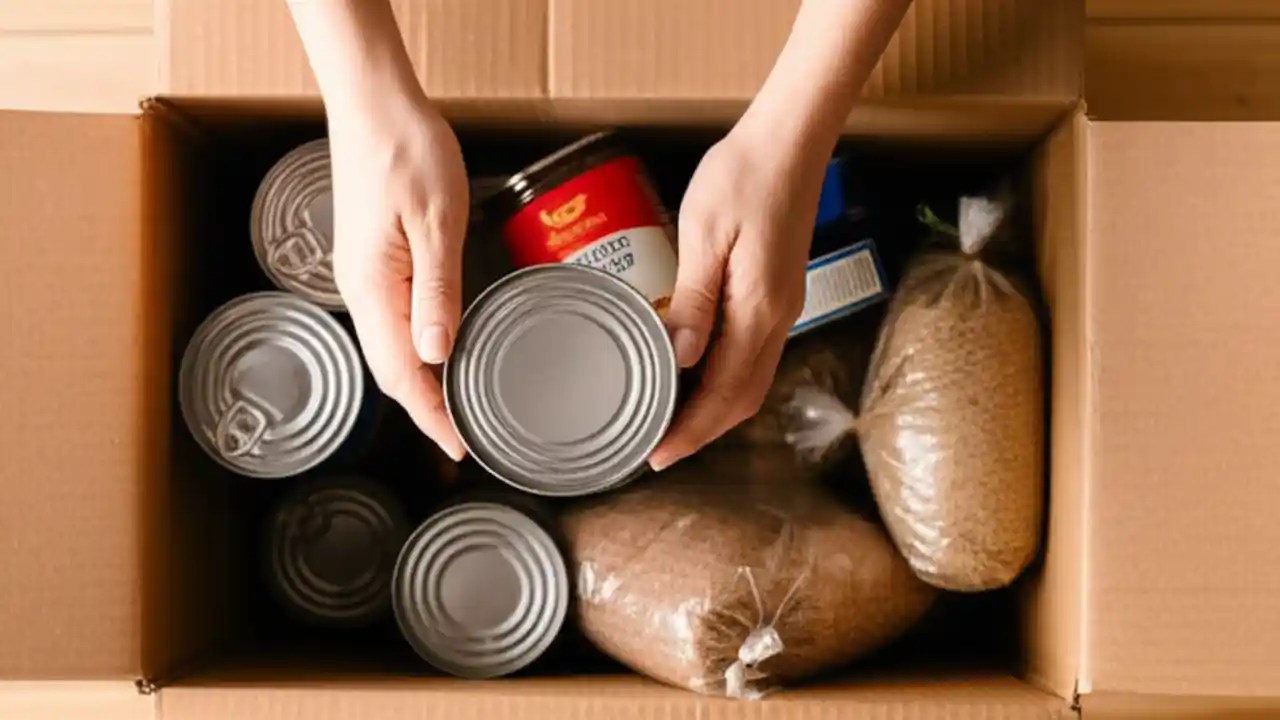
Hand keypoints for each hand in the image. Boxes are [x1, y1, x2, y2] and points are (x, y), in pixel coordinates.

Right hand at [328, 86, 468, 459]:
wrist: (373, 101)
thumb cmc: (406, 150)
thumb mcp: (436, 222)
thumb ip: (437, 292)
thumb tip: (438, 354)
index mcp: (372, 286)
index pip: (401, 372)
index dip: (430, 414)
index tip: (457, 447)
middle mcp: (360, 287)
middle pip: (391, 367)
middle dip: (425, 407)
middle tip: (463, 436)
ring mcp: (362, 272)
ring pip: (390, 344)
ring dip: (421, 380)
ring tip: (455, 403)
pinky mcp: (372, 256)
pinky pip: (391, 317)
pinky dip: (416, 346)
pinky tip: (439, 348)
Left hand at [649, 123, 829, 469]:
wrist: (790, 140)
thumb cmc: (744, 175)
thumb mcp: (706, 233)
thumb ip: (695, 299)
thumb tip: (681, 358)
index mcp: (759, 309)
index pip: (725, 392)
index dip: (691, 431)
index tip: (658, 455)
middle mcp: (777, 318)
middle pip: (742, 398)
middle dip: (702, 431)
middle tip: (658, 449)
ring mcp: (782, 308)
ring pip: (750, 379)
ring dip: (714, 408)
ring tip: (670, 420)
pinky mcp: (777, 294)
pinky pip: (753, 354)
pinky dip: (724, 379)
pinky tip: (695, 374)